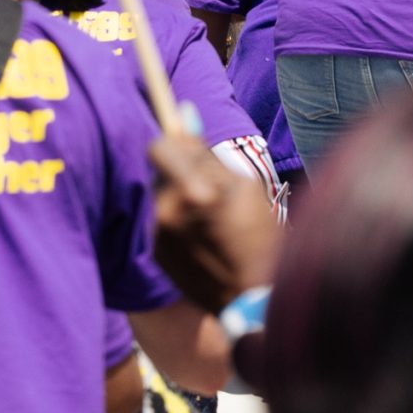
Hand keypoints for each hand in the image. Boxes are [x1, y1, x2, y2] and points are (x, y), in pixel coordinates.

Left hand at [149, 130, 281, 308]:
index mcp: (192, 192)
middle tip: (209, 185)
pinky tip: (203, 237)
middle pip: (160, 170)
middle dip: (180, 169)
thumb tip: (181, 113)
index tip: (178, 133)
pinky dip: (177, 219)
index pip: (162, 146)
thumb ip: (207, 155)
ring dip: (178, 194)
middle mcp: (166, 212)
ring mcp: (156, 234)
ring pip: (161, 194)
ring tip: (211, 217)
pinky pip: (160, 219)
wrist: (250, 298)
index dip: (173, 140)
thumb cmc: (258, 239)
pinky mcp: (154, 252)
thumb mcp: (245, 188)